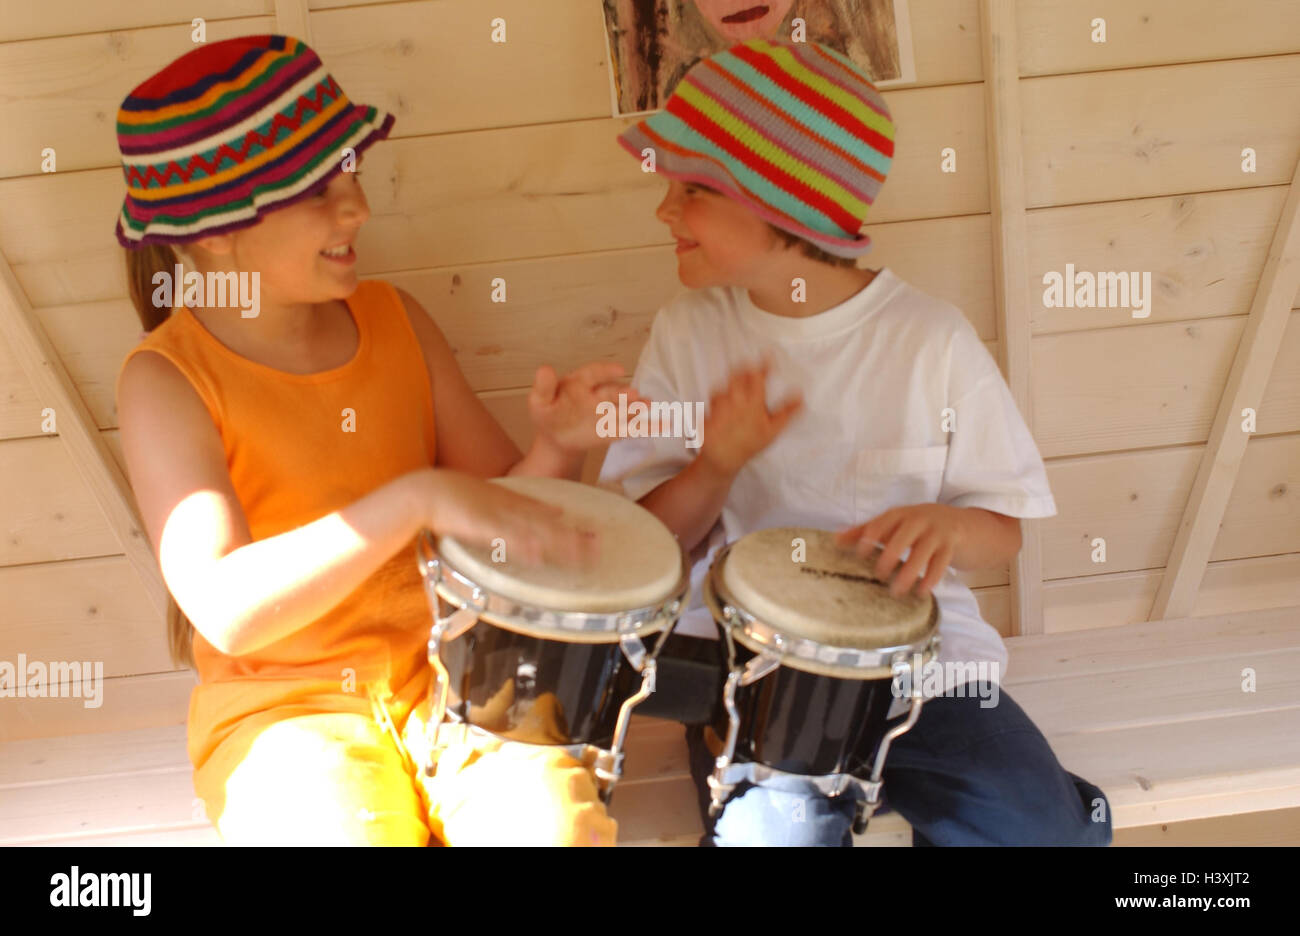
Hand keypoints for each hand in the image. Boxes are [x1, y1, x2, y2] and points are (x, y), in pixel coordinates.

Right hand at [421, 469, 598, 566]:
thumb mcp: (492, 502)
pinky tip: (540, 555)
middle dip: (574, 537)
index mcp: (513, 503)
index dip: (572, 525)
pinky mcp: (483, 526)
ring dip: (558, 543)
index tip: (595, 533)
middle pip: (549, 525)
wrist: (428, 491)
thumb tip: (548, 522)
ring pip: (535, 532)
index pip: (549, 515)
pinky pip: (507, 538)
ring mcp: (499, 517)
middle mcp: (511, 508)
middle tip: (599, 547)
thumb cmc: (455, 500)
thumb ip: (517, 511)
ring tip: (581, 553)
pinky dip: (523, 545)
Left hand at [528, 362, 650, 452]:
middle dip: (623, 394)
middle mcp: (598, 395)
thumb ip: (543, 387)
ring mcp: (608, 412)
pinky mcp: (614, 430)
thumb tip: (543, 368)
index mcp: (580, 383)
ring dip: (637, 407)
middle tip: (633, 395)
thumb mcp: (539, 401)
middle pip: (613, 393)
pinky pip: (632, 427)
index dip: (606, 372)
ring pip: (625, 408)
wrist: (556, 438)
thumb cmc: (549, 415)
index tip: (619, 370)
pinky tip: (664, 424)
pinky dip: (648, 426)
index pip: (593, 374)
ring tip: (649, 406)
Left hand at [699, 357, 802, 475]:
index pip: (758, 375)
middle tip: (751, 367)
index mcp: (752, 402)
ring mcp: (718, 404)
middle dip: (745, 368)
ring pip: (723, 385)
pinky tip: (723, 402)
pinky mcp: (707, 411)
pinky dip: (718, 397)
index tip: (768, 355)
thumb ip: (787, 411)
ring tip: (737, 386)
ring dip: (731, 382)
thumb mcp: (773, 430)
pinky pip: (712, 399)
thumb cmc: (750, 444)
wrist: (723, 459)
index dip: (764, 363)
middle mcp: (733, 399)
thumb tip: (800, 395)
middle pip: (738, 374)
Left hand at [834, 503, 965, 597]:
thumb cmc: (919, 526)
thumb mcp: (894, 524)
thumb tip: (835, 539)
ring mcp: (937, 532)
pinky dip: (930, 578)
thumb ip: (866, 530)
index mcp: (899, 514)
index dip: (869, 538)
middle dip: (889, 556)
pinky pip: (941, 563)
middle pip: (902, 536)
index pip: (881, 523)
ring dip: (909, 573)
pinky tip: (921, 593)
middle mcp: (918, 519)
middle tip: (878, 576)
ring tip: (897, 592)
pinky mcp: (951, 546)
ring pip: (922, 552)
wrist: (962, 524)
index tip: (860, 555)